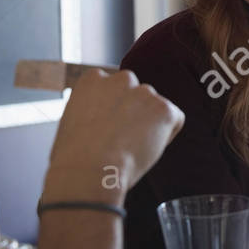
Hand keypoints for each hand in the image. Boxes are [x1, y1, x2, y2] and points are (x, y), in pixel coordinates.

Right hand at [43, 69, 184, 204]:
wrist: (88, 169)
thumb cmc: (74, 156)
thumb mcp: (73, 121)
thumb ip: (93, 110)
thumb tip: (105, 118)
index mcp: (94, 79)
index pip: (114, 88)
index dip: (114, 111)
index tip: (109, 129)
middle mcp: (121, 79)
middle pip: (137, 95)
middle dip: (135, 114)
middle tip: (123, 141)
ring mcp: (144, 92)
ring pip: (155, 109)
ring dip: (150, 125)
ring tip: (131, 148)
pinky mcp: (164, 109)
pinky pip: (175, 120)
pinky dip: (167, 135)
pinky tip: (148, 148)